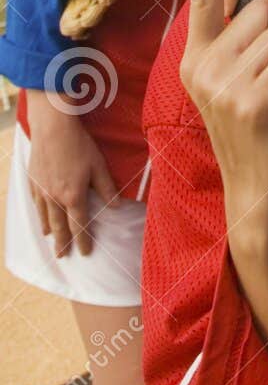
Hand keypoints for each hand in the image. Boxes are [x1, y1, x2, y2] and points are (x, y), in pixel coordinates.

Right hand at [24, 92, 118, 257]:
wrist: (52, 128)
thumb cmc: (79, 145)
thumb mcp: (99, 165)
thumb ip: (107, 188)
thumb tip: (116, 206)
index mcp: (73, 196)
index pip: (79, 224)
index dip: (83, 240)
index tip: (85, 253)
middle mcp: (55, 198)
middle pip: (59, 226)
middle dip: (62, 243)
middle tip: (63, 256)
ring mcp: (41, 190)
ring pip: (45, 217)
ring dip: (49, 231)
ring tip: (51, 241)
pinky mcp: (33, 181)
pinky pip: (35, 203)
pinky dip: (39, 214)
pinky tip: (40, 216)